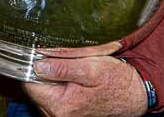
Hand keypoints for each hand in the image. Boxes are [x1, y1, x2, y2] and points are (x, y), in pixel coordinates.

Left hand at [23, 46, 148, 116]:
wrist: (133, 95)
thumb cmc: (115, 81)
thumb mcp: (91, 67)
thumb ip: (62, 67)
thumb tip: (37, 64)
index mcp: (61, 105)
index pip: (29, 84)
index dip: (34, 65)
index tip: (43, 53)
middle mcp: (58, 115)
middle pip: (35, 89)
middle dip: (45, 71)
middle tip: (65, 61)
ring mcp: (62, 116)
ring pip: (44, 92)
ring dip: (53, 79)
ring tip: (73, 70)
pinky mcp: (67, 114)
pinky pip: (53, 97)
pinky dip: (59, 86)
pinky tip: (74, 79)